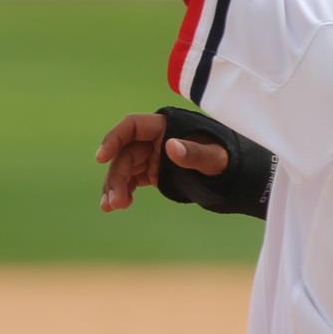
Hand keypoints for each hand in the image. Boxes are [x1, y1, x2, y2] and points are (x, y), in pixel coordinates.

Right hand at [94, 111, 231, 211]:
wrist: (231, 174)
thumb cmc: (225, 159)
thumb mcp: (215, 158)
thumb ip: (194, 153)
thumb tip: (171, 147)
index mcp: (165, 126)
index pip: (132, 126)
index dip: (114, 138)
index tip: (101, 157)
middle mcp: (154, 139)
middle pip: (125, 153)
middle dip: (116, 177)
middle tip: (114, 202)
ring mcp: (151, 155)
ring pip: (124, 168)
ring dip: (115, 187)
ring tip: (111, 207)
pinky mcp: (152, 171)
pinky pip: (131, 179)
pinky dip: (123, 191)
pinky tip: (118, 204)